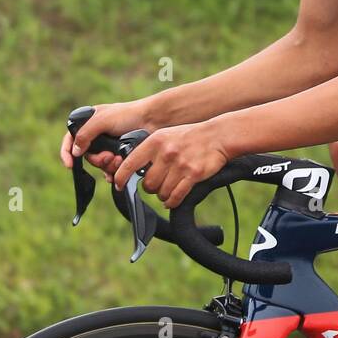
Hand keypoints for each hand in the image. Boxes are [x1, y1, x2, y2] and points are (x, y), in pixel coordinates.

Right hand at [59, 100, 154, 178]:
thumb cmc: (128, 115)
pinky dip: (113, 172)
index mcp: (89, 123)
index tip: (70, 165)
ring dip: (107, 165)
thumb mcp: (102, 120)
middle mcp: (97, 135)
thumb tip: (75, 152)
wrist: (153, 120)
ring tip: (118, 160)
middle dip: (97, 160)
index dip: (67, 152)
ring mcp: (109, 145)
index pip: (70, 139)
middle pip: (87, 156)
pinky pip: (111, 169)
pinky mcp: (120, 154)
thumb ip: (85, 134)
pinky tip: (117, 174)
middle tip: (108, 157)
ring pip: (100, 164)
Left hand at [112, 122, 230, 208]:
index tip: (119, 185)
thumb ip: (149, 150)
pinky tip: (172, 200)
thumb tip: (132, 169)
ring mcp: (180, 164)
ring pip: (161, 192)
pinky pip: (176, 196)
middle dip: (150, 188)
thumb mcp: (165, 136)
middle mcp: (166, 153)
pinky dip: (172, 202)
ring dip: (163, 195)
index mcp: (155, 142)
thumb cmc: (189, 137)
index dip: (121, 178)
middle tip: (157, 185)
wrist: (217, 136)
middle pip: (147, 184)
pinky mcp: (193, 175)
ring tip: (168, 189)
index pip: (129, 164)